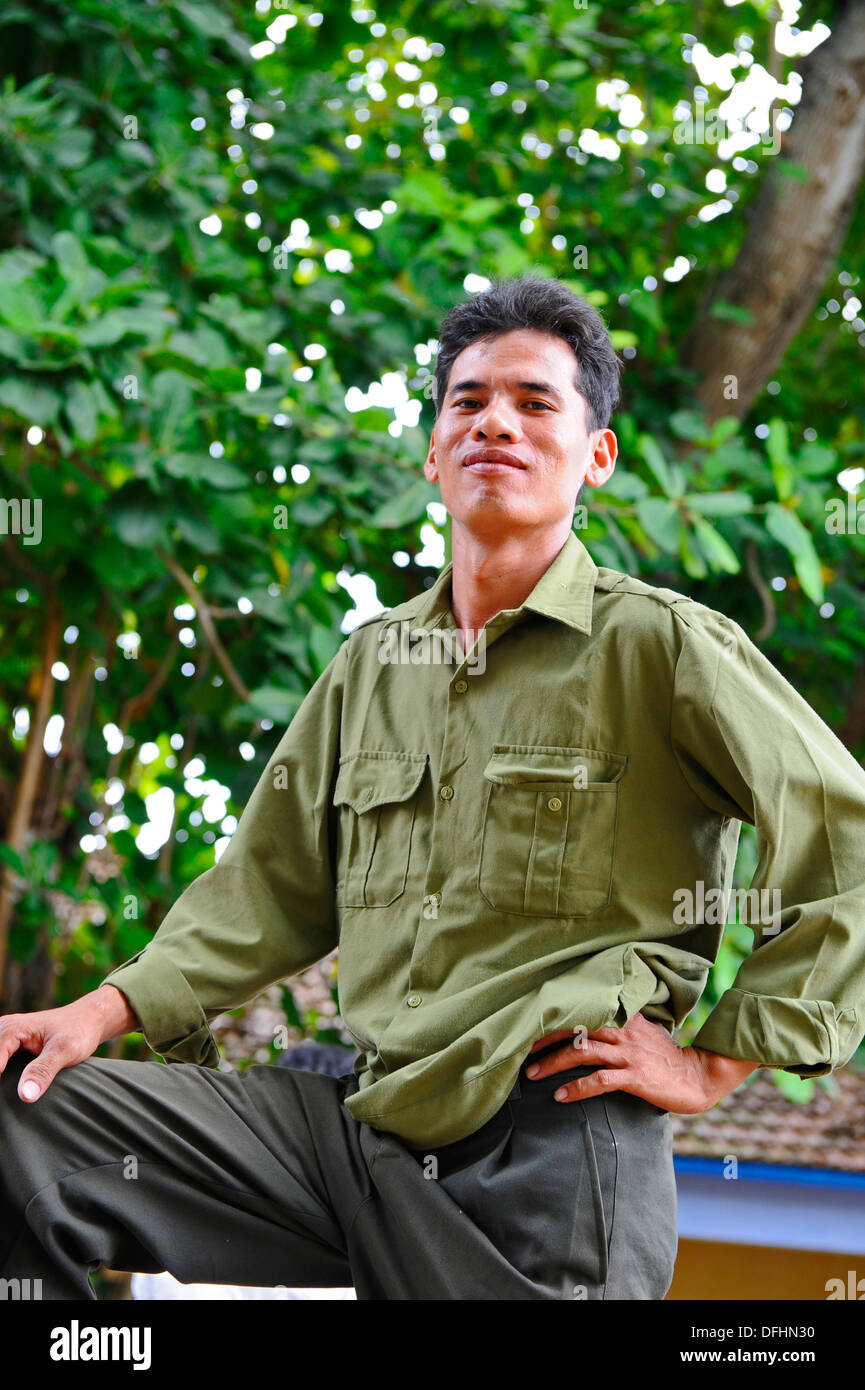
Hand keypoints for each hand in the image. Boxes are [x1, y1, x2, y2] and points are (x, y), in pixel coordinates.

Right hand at [0, 985, 138, 1102]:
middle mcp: (4, 1030)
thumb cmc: (79, 1031)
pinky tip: (6, 1091)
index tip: (2, 1103)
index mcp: (13, 1029)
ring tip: (6, 1105)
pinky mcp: (8, 1047)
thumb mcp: (65, 1050)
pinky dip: (1, 1072)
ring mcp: (4, 1038)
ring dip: (0, 1079)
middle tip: (5, 1108)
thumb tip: (25, 1096)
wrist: (89, 1019)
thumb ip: (44, 1071)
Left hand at [523, 1011, 758, 1113]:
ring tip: (531, 1074)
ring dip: (552, 1063)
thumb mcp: (646, 1030)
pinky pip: (599, 1081)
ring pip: (582, 1053)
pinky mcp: (635, 1078)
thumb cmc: (669, 1057)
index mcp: (624, 1018)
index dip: (555, 1017)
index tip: (531, 1023)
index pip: (584, 1010)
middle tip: (521, 1049)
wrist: (699, 1076)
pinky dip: (577, 1088)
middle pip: (575, 1029)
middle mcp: (623, 1033)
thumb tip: (595, 1022)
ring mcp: (629, 1055)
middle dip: (545, 1038)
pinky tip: (561, 1096)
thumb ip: (622, 1023)